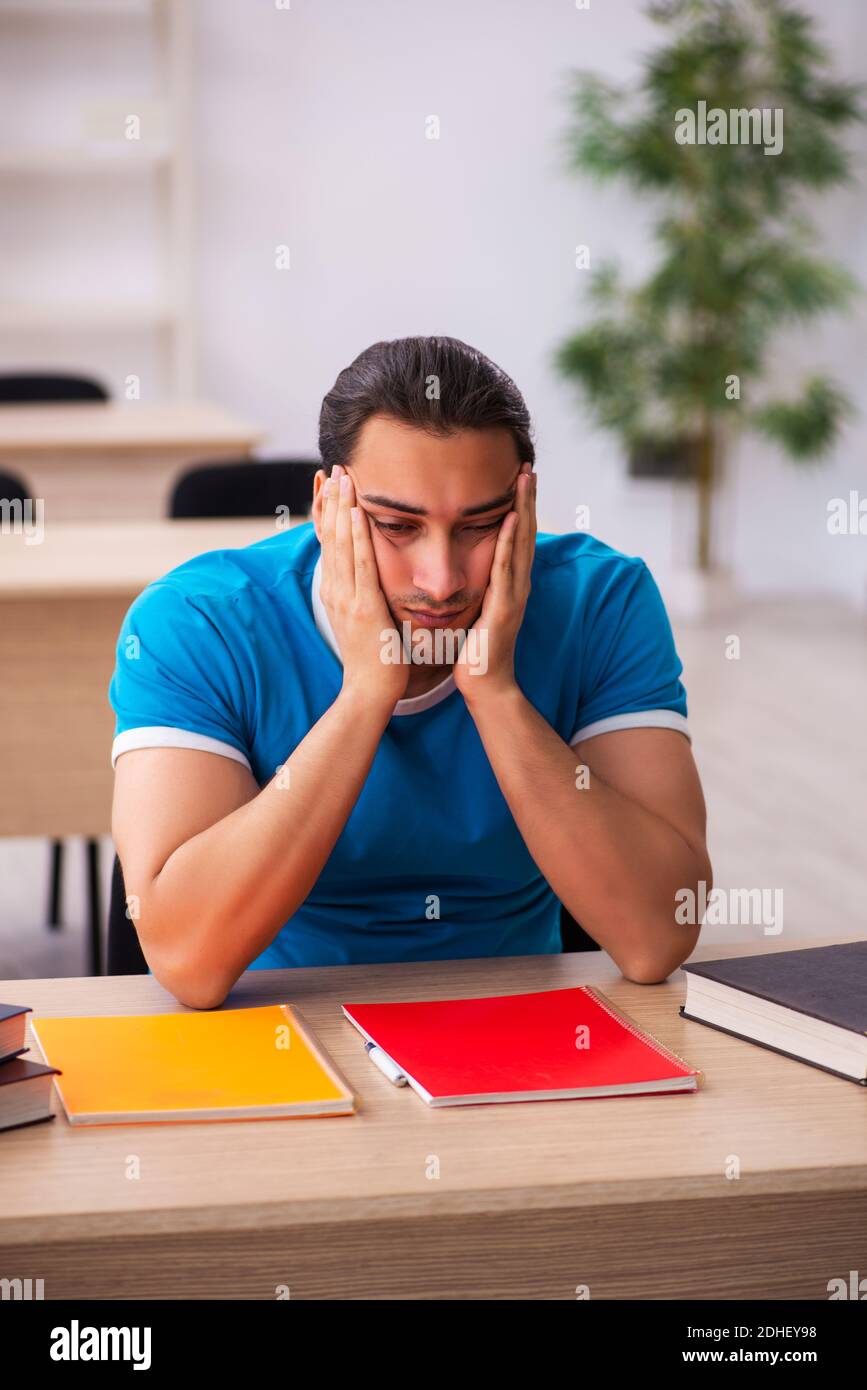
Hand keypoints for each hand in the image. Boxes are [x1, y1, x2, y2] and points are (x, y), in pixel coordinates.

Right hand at [319, 464, 409, 710]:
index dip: (326, 511)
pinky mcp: (363, 606)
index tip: (327, 483)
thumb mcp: (365, 618)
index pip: (328, 542)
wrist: (369, 690)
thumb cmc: (375, 657)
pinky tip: (359, 513)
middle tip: (335, 467)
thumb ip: (366, 595)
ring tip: (344, 477)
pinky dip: (359, 536)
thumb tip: (374, 578)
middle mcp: (335, 589)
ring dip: (343, 508)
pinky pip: (361, 563)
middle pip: (330, 536)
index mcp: (335, 591)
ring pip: (343, 543)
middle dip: (332, 500)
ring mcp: (346, 597)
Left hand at [453, 462, 535, 704]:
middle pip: (526, 532)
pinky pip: (506, 569)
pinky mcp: (504, 607)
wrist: (484, 683)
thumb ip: (477, 585)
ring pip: (521, 543)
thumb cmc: (474, 648)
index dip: (521, 506)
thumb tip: (464, 564)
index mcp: (509, 582)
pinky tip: (510, 519)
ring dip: (524, 509)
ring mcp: (514, 594)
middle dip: (528, 498)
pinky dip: (509, 543)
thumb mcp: (477, 607)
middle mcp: (517, 584)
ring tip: (525, 479)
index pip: (517, 536)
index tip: (519, 477)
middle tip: (529, 465)